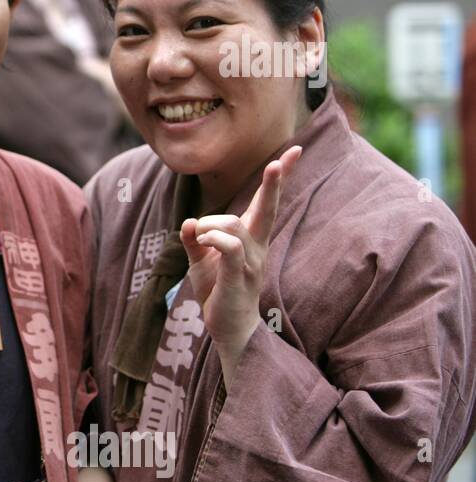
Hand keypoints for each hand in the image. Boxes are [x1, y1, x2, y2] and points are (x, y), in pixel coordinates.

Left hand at [181, 146, 301, 365]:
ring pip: (233, 224)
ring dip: (208, 225)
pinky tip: (203, 243)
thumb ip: (195, 241)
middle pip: (267, 208)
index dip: (279, 178)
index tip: (294, 152)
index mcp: (251, 240)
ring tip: (199, 239)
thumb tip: (188, 221)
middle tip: (281, 159)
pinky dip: (212, 238)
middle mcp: (257, 247)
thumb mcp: (201, 262)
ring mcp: (252, 261)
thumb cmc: (218, 293)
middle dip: (274, 183)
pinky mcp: (241, 275)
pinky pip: (230, 246)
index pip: (265, 204)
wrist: (229, 329)